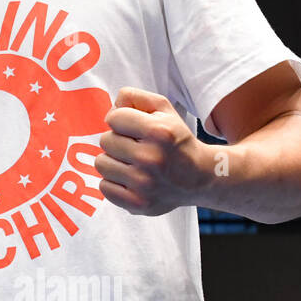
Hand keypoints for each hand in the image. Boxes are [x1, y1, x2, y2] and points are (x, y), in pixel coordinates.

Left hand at [95, 87, 210, 215]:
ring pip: (101, 163)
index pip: (113, 117)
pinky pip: (104, 187)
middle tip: (136, 147)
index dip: (121, 120)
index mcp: (159, 132)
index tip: (134, 128)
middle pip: (105, 140)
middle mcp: (151, 159)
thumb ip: (134, 97)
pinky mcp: (138, 204)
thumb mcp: (163, 109)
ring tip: (133, 163)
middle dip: (118, 140)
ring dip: (113, 161)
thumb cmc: (175, 140)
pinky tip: (131, 179)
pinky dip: (113, 182)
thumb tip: (110, 108)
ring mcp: (144, 184)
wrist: (200, 178)